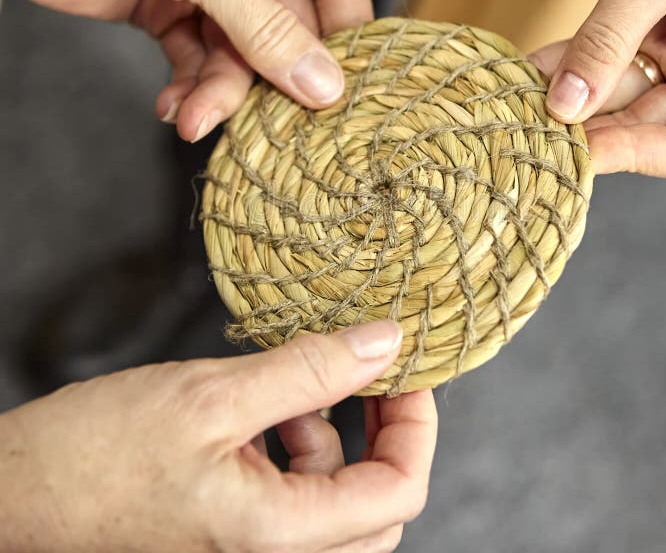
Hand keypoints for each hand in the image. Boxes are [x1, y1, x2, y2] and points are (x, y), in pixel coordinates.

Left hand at [0, 0, 371, 140]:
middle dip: (273, 75)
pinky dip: (192, 89)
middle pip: (289, 26)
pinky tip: (175, 107)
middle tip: (278, 122)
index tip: (348, 86)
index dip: (347, 31)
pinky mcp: (174, 11)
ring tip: (197, 118)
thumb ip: (264, 27)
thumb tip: (324, 84)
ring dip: (223, 92)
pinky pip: (202, 63)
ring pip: (244, 54)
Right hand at [0, 321, 436, 551]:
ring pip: (339, 509)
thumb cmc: (93, 456)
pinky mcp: (231, 546)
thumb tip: (384, 341)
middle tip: (366, 378)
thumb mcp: (212, 395)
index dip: (416, 423)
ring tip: (293, 401)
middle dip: (380, 434)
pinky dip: (299, 460)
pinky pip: (296, 509)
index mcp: (276, 539)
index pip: (398, 490)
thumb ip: (308, 370)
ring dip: (333, 445)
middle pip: (378, 508)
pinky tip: (265, 422)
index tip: (405, 370)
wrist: (13, 498)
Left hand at [531, 0, 665, 182]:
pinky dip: (570, 64)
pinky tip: (532, 68)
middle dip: (590, 124)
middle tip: (535, 128)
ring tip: (523, 94)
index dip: (632, 156)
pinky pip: (603, 60)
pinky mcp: (648, 29)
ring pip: (616, 95)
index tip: (579, 151)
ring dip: (570, 94)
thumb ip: (606, 42)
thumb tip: (566, 105)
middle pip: (644, 127)